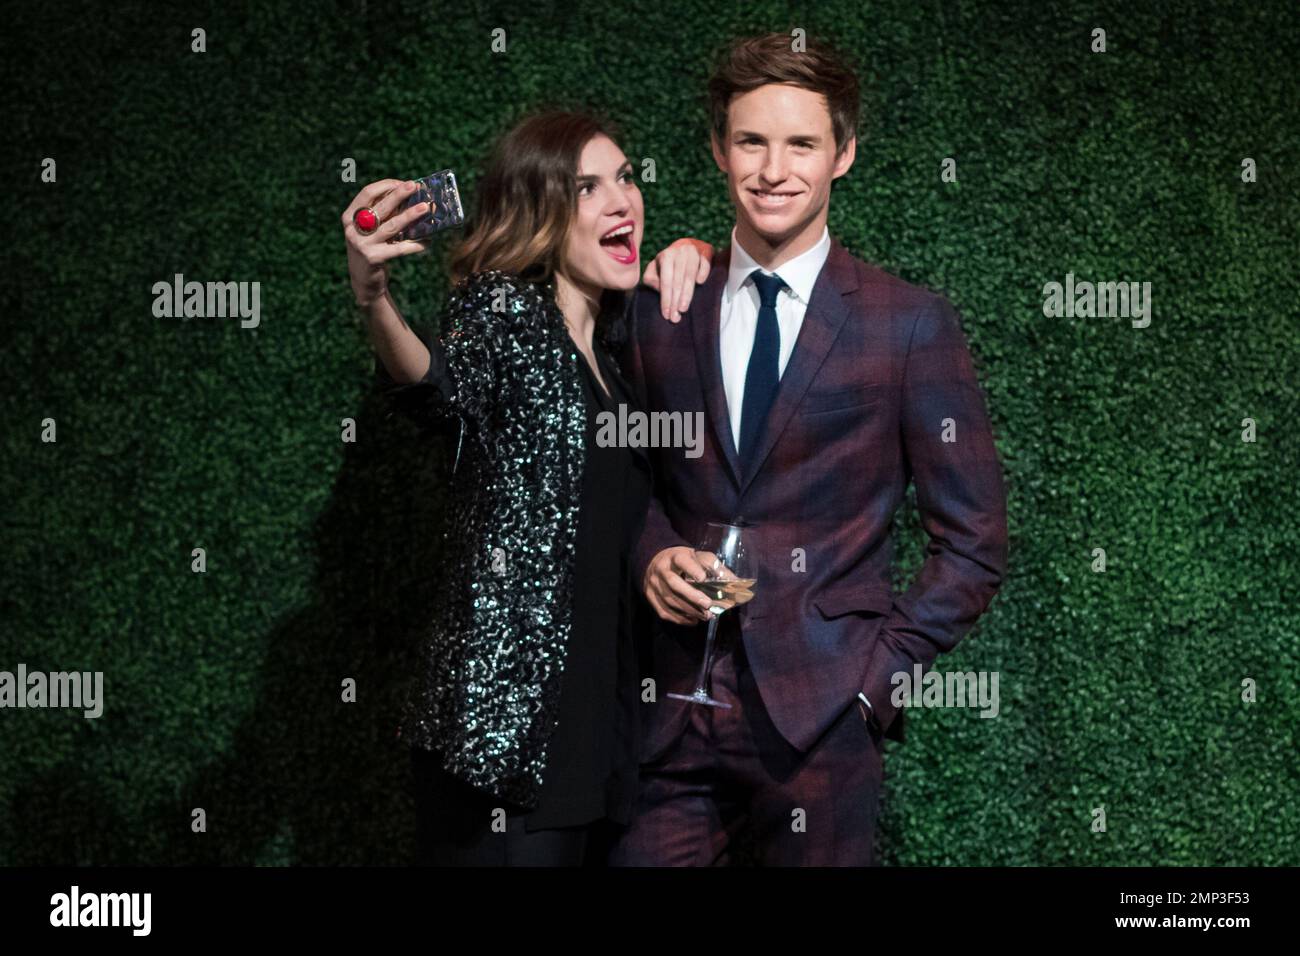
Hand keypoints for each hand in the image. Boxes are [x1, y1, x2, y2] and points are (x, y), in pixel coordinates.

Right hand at [341, 179, 433, 308]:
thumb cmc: (371, 248)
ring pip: (391, 226)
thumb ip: (384, 215)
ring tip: (425, 208)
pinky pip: (399, 249)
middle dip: (399, 194)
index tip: (403, 183)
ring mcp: (362, 244)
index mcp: (350, 216)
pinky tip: (427, 241)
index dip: (386, 186)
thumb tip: (412, 198)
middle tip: (414, 186)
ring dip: (410, 216)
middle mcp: (353, 229)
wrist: (363, 280)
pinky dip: (415, 245)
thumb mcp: (371, 229)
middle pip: (380, 207)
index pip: (366, 193)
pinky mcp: (373, 258)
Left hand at [642, 238, 713, 321]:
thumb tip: (659, 290)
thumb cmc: (669, 263)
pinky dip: (703, 273)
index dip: (666, 299)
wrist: (687, 245)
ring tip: (683, 309)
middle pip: (677, 281)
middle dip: (675, 301)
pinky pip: (705, 264)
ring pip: (690, 275)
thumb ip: (651, 278)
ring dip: (687, 294)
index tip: (666, 315)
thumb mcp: (655, 268)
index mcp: (666, 256)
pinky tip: (700, 283)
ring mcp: (693, 251)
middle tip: (675, 318)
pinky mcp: (706, 251)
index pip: (665, 281)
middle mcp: (679, 252)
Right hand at [643, 546, 716, 625]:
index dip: (692, 569)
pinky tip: (692, 620)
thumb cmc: (684, 560)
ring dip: (688, 610)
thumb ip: (715, 567)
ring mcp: (653, 584)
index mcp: (675, 557)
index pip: (682, 561)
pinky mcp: (650, 596)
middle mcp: (661, 569)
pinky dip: (679, 618)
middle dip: (691, 596)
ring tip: (705, 616)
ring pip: (669, 600)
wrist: (656, 561)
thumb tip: (735, 581)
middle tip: (708, 605)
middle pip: (674, 583)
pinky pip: (663, 611)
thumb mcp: (698, 557)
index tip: (703, 578)